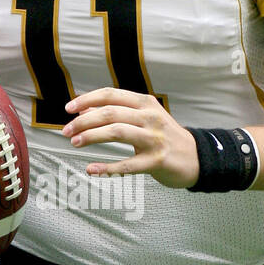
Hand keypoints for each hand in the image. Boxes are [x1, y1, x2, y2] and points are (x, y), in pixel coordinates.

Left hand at [62, 88, 199, 187]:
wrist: (196, 157)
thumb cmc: (165, 137)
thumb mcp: (145, 117)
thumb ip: (118, 112)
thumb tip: (83, 111)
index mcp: (145, 103)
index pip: (111, 95)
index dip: (87, 100)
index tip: (68, 109)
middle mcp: (150, 117)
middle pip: (110, 113)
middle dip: (83, 121)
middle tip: (66, 130)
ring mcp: (154, 139)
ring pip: (116, 132)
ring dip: (91, 136)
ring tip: (75, 142)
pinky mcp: (157, 161)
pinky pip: (127, 164)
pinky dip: (107, 167)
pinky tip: (91, 169)